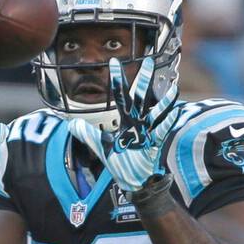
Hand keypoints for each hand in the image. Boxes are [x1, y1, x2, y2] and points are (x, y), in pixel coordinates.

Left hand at [68, 54, 179, 192]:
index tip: (114, 62)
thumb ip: (87, 134)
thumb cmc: (121, 163)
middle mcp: (137, 123)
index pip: (120, 96)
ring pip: (156, 113)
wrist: (133, 182)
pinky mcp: (154, 144)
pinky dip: (167, 122)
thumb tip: (70, 123)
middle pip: (140, 98)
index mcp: (125, 121)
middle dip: (144, 80)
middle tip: (149, 60)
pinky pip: (161, 131)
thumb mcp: (101, 147)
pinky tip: (173, 113)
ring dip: (164, 102)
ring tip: (173, 89)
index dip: (117, 80)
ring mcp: (147, 132)